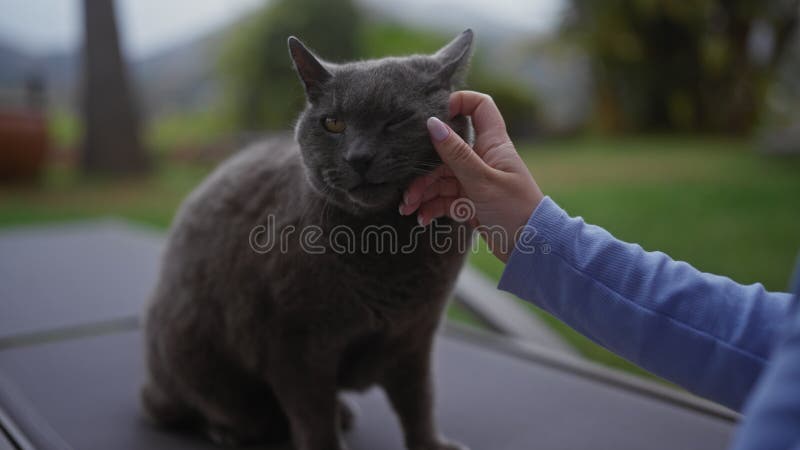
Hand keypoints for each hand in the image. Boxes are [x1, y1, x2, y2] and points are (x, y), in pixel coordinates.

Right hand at [399, 91, 543, 261]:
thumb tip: (431, 123)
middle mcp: (483, 159)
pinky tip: (421, 218)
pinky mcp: (470, 202)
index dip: (459, 102)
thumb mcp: (482, 181)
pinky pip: (444, 199)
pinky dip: (431, 207)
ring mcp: (475, 181)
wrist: (531, 249)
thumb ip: (455, 154)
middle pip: (446, 151)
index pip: (480, 107)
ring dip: (422, 192)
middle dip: (424, 167)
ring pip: (441, 178)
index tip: (435, 115)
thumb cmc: (515, 210)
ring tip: (407, 208)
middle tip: (407, 184)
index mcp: (493, 144)